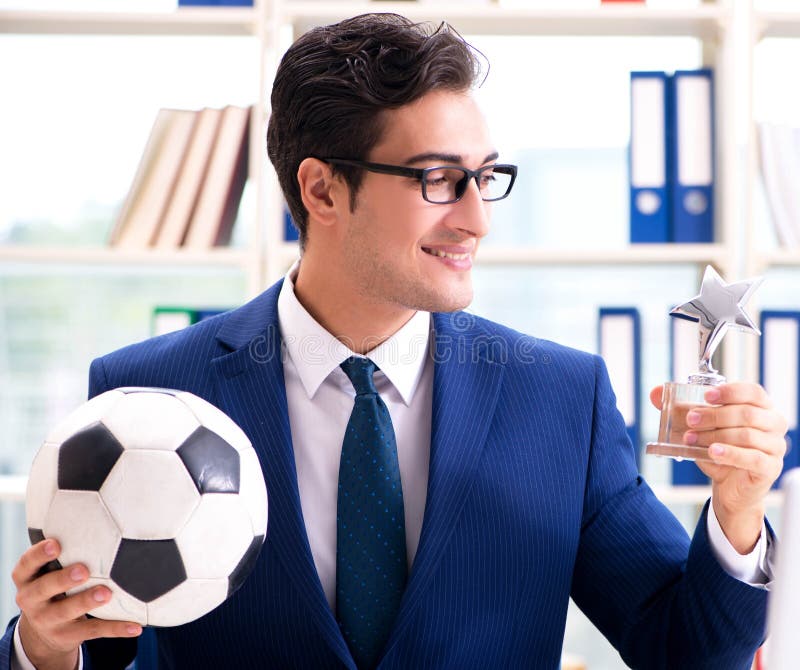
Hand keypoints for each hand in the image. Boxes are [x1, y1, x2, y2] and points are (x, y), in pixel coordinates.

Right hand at [13, 539, 141, 669]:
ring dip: (86, 601)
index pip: (26, 565)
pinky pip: (93, 630)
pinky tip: (135, 626)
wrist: (44, 631)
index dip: (38, 555)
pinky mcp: (67, 636)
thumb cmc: (55, 585)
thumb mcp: (49, 570)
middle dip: (63, 579)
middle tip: (83, 570)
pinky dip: (115, 628)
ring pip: (66, 611)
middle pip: (44, 589)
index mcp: (28, 579)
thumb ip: (67, 549)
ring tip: (106, 593)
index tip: (55, 544)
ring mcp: (48, 620)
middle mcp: (32, 600)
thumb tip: (105, 513)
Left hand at [650, 383, 787, 553]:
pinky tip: (712, 452)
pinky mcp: (770, 467)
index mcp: (761, 407)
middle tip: (690, 420)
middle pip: (747, 413)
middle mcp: (773, 424)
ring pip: (747, 435)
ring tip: (691, 439)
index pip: (752, 392)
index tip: (706, 395)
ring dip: (715, 435)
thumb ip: (680, 409)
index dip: (730, 391)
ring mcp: (775, 446)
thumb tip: (655, 393)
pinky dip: (730, 453)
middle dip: (714, 415)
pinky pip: (752, 458)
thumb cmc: (719, 450)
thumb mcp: (700, 428)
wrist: (730, 486)